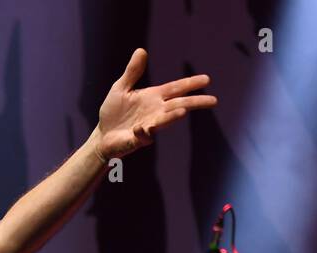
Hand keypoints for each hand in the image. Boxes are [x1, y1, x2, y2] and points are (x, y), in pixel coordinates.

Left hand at [93, 48, 216, 160]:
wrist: (103, 135)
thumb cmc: (114, 112)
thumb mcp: (121, 88)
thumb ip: (132, 72)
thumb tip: (141, 50)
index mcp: (154, 97)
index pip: (176, 88)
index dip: (190, 84)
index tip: (206, 79)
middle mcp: (155, 111)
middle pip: (179, 104)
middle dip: (195, 102)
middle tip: (213, 101)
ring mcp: (148, 126)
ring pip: (164, 120)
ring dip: (173, 116)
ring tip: (183, 111)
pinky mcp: (137, 139)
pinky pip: (143, 135)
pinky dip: (143, 131)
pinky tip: (140, 127)